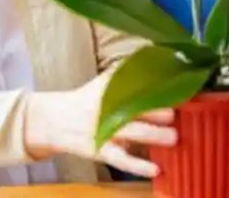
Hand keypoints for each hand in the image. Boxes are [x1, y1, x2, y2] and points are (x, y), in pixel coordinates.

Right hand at [24, 72, 175, 177]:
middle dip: (156, 111)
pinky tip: (156, 169)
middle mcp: (106, 109)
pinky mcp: (101, 152)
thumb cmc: (86, 102)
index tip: (174, 85)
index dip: (153, 85)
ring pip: (132, 133)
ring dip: (154, 135)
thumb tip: (158, 57)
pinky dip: (138, 166)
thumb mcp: (103, 84)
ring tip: (173, 137)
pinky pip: (122, 160)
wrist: (54, 122)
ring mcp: (104, 131)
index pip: (132, 83)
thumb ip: (128, 74)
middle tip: (174, 113)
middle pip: (134, 108)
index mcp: (107, 89)